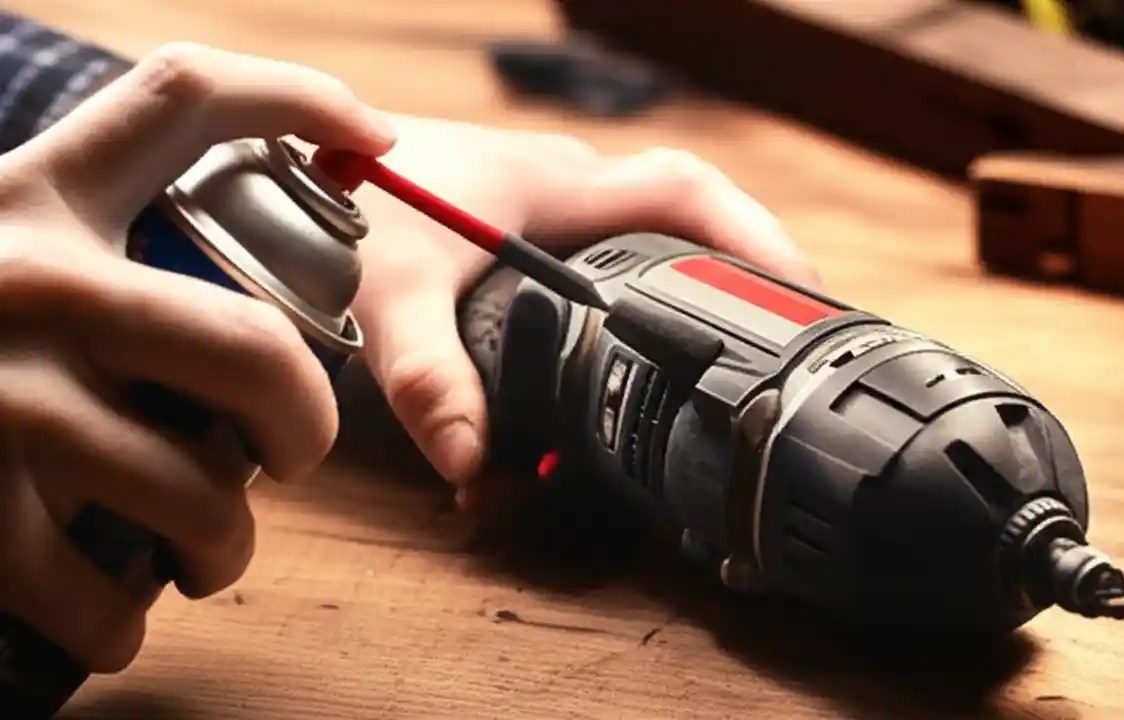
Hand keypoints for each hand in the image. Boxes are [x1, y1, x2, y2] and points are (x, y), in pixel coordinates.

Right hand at [0, 43, 394, 672]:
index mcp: (35, 195)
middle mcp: (23, 282)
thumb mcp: (1, 239)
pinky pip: (103, 595)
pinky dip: (129, 622)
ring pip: (198, 494)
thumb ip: (93, 232)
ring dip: (226, 546)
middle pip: (255, 349)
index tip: (380, 136)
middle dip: (308, 422)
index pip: (184, 100)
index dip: (302, 97)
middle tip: (295, 453)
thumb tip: (248, 279)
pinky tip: (121, 609)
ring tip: (210, 546)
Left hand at [348, 115, 819, 507]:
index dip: (756, 240)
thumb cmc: (335, 200)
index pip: (687, 194)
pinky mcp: (513, 229)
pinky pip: (593, 260)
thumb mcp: (388, 290)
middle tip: (771, 351)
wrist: (274, 161)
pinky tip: (612, 356)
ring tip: (713, 362)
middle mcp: (562, 191)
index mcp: (559, 188)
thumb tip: (477, 465)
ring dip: (681, 292)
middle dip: (737, 278)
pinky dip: (620, 305)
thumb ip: (429, 376)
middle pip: (683, 224)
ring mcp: (540, 206)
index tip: (804, 298)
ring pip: (639, 245)